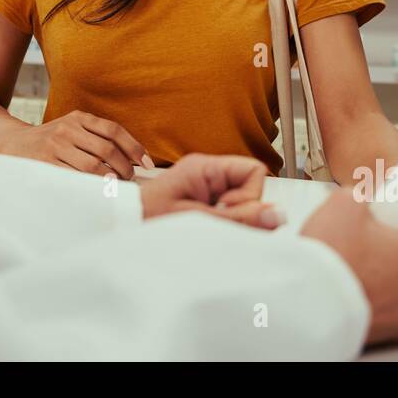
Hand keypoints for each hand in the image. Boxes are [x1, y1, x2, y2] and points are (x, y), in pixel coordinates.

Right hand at [0, 110, 149, 179]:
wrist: (12, 143)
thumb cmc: (51, 140)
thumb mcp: (72, 128)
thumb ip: (97, 137)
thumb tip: (134, 159)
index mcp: (78, 117)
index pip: (113, 130)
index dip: (134, 147)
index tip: (147, 163)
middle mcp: (68, 128)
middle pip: (107, 149)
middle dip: (125, 167)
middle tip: (130, 178)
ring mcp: (56, 146)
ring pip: (93, 165)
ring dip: (111, 179)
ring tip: (117, 185)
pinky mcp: (46, 163)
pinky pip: (75, 177)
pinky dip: (92, 185)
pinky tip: (100, 190)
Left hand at [140, 154, 285, 229]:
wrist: (118, 225)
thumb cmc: (146, 218)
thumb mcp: (196, 219)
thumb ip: (238, 218)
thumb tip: (278, 214)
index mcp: (205, 167)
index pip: (254, 171)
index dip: (249, 197)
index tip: (227, 214)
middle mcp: (208, 174)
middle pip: (250, 191)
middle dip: (239, 213)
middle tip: (211, 224)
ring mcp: (204, 188)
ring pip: (240, 205)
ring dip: (227, 222)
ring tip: (201, 228)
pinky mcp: (200, 202)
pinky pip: (225, 214)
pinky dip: (219, 226)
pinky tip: (199, 231)